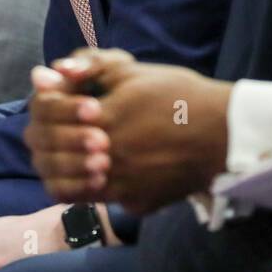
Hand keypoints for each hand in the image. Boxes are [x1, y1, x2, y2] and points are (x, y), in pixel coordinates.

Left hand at [25, 48, 232, 212]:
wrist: (224, 133)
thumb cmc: (180, 96)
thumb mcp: (134, 71)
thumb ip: (90, 68)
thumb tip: (54, 70)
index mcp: (102, 119)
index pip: (49, 118)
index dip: (47, 110)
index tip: (58, 104)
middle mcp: (107, 157)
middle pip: (54, 157)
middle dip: (53, 142)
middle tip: (63, 133)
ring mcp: (122, 185)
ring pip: (74, 185)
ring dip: (71, 170)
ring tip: (81, 156)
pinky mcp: (138, 203)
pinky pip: (106, 198)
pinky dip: (102, 186)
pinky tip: (114, 170)